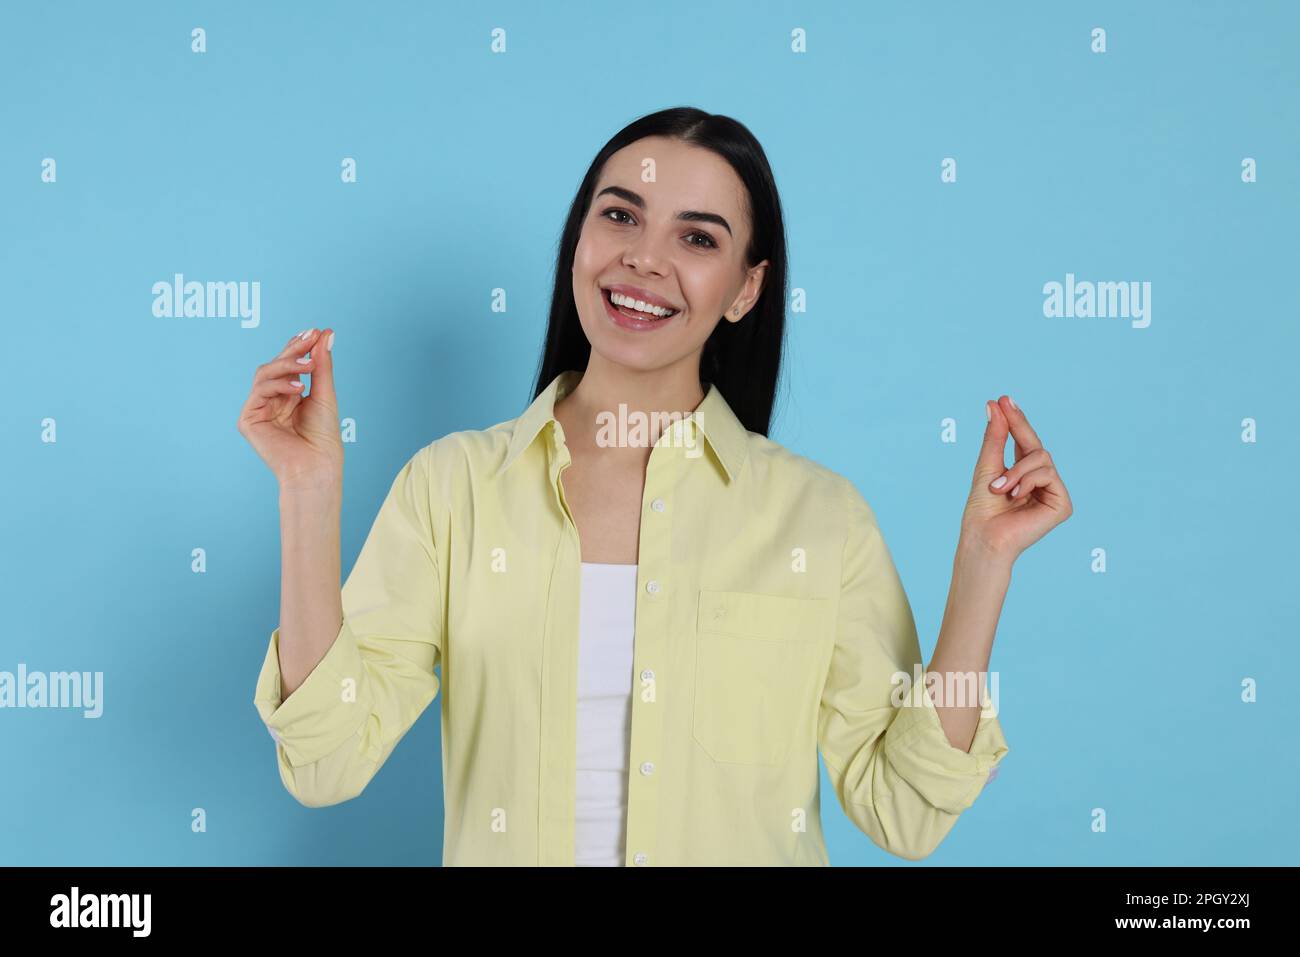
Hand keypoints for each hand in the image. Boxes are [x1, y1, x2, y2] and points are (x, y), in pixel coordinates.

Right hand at [235, 328, 342, 491]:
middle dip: (293, 350)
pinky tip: (298, 388)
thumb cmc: (323, 436)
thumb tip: (326, 333)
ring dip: (287, 365)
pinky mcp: (248, 419)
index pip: (289, 364)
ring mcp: (259, 408)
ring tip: (309, 366)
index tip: (315, 331)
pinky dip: (279, 385)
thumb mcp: (324, 393)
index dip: (299, 346)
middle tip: (311, 337)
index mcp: (289, 394)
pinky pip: (259, 391)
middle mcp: (272, 399)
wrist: (317, 465)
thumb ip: (321, 364)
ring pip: (265, 373)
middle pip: (275, 364)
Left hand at [960, 395, 1072, 565]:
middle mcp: (1040, 482)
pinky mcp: (1062, 504)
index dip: (1016, 421)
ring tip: (997, 488)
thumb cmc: (982, 508)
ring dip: (1016, 469)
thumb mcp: (987, 466)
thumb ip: (996, 437)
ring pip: (1041, 457)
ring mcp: (1052, 492)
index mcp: (1022, 475)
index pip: (1023, 443)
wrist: (984, 536)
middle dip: (1019, 425)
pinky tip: (1015, 497)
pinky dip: (1027, 481)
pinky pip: (1048, 474)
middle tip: (1004, 404)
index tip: (1004, 399)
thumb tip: (996, 406)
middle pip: (1035, 444)